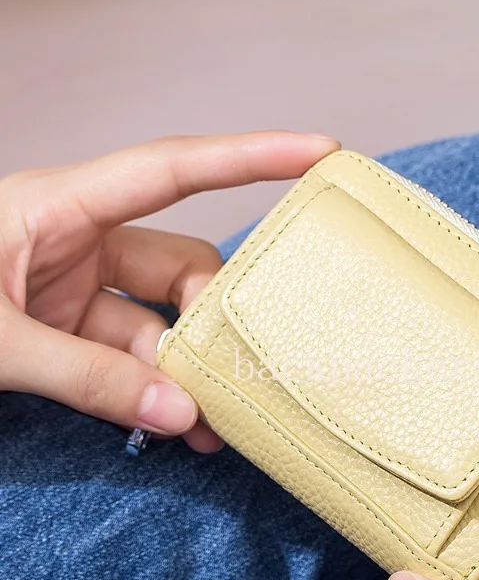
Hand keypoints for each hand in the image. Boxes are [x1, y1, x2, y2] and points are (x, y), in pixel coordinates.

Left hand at [0, 131, 338, 449]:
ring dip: (188, 372)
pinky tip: (179, 427)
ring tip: (214, 426)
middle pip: (182, 266)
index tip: (319, 152)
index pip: (172, 168)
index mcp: (57, 206)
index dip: (251, 154)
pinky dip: (157, 392)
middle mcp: (78, 240)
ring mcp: (77, 289)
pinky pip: (134, 358)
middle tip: (237, 373)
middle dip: (213, 319)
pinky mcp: (70, 331)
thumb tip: (181, 413)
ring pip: (162, 323)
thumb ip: (89, 377)